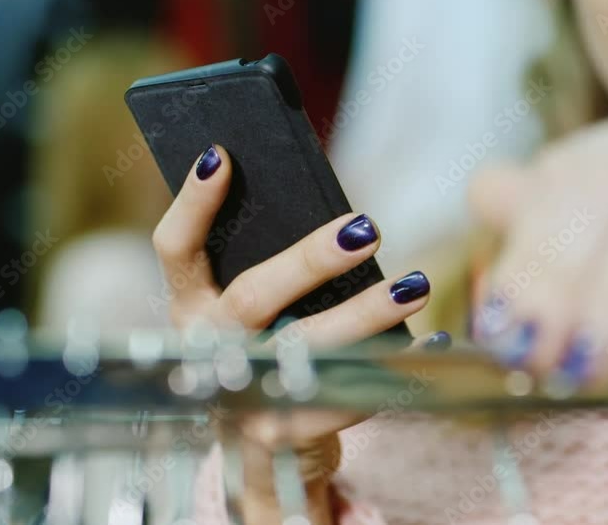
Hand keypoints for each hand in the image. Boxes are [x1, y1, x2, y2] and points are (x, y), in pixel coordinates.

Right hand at [153, 144, 435, 522]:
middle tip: (367, 229)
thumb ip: (271, 266)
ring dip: (365, 314)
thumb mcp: (253, 311)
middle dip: (311, 260)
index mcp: (191, 308)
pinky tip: (431, 343)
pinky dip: (392, 369)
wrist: (268, 451)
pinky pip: (344, 396)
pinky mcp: (282, 433)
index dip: (192, 204)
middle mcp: (207, 351)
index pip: (176, 250)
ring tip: (413, 284)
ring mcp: (241, 396)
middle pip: (252, 297)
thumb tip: (337, 219)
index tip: (222, 156)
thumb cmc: (268, 353)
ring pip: (305, 348)